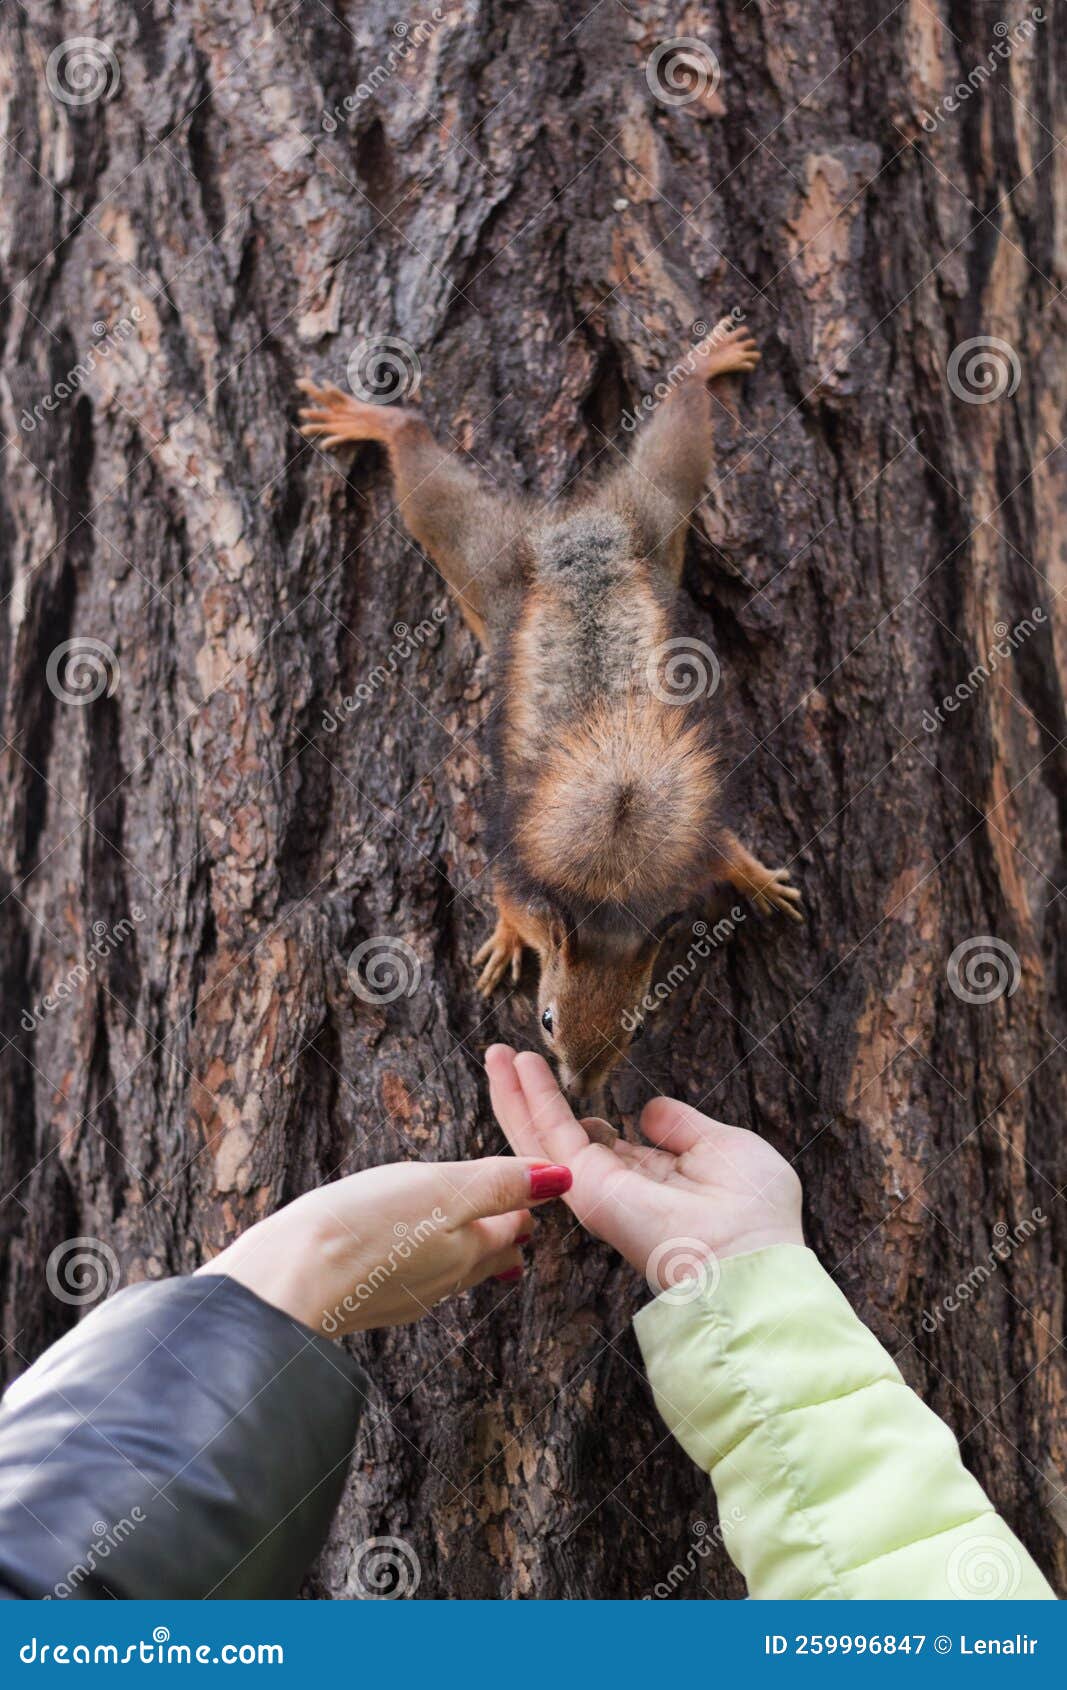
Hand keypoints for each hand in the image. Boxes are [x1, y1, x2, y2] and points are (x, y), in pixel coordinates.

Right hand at [196, 1155, 571, 1334]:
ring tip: (475, 1232)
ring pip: (451, 1269)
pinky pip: (412, 1278)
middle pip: (488, 1254)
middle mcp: (445, 1281)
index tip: (538, 1182)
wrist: (283, 1288)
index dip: (527, 1200)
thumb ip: (499, 1183)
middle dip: (504, 1231)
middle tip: (519, 1214)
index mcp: (469, 1250)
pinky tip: (408, 1253)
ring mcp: (405, 1296)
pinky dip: (423, 1260)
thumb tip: (562, 1177)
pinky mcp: (368, 1301)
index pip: (514, 1225)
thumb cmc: (361, 1231)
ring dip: (467, 1248)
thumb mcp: (438, 1189)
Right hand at [486, 1046, 802, 1293]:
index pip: (602, 1143)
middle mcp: (619, 1189)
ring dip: (517, 1094)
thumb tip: (648, 1111)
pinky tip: (518, 1068)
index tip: (557, 1079)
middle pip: (560, 1138)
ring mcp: (599, 1192)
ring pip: (542, 1138)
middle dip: (530, 1098)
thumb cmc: (756, 1213)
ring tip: (495, 1054)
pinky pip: (551, 1136)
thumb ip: (684, 1126)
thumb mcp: (724, 1147)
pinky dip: (531, 1099)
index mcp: (652, 1183)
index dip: (578, 1111)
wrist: (752, 1258)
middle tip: (504, 1058)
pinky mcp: (588, 1189)